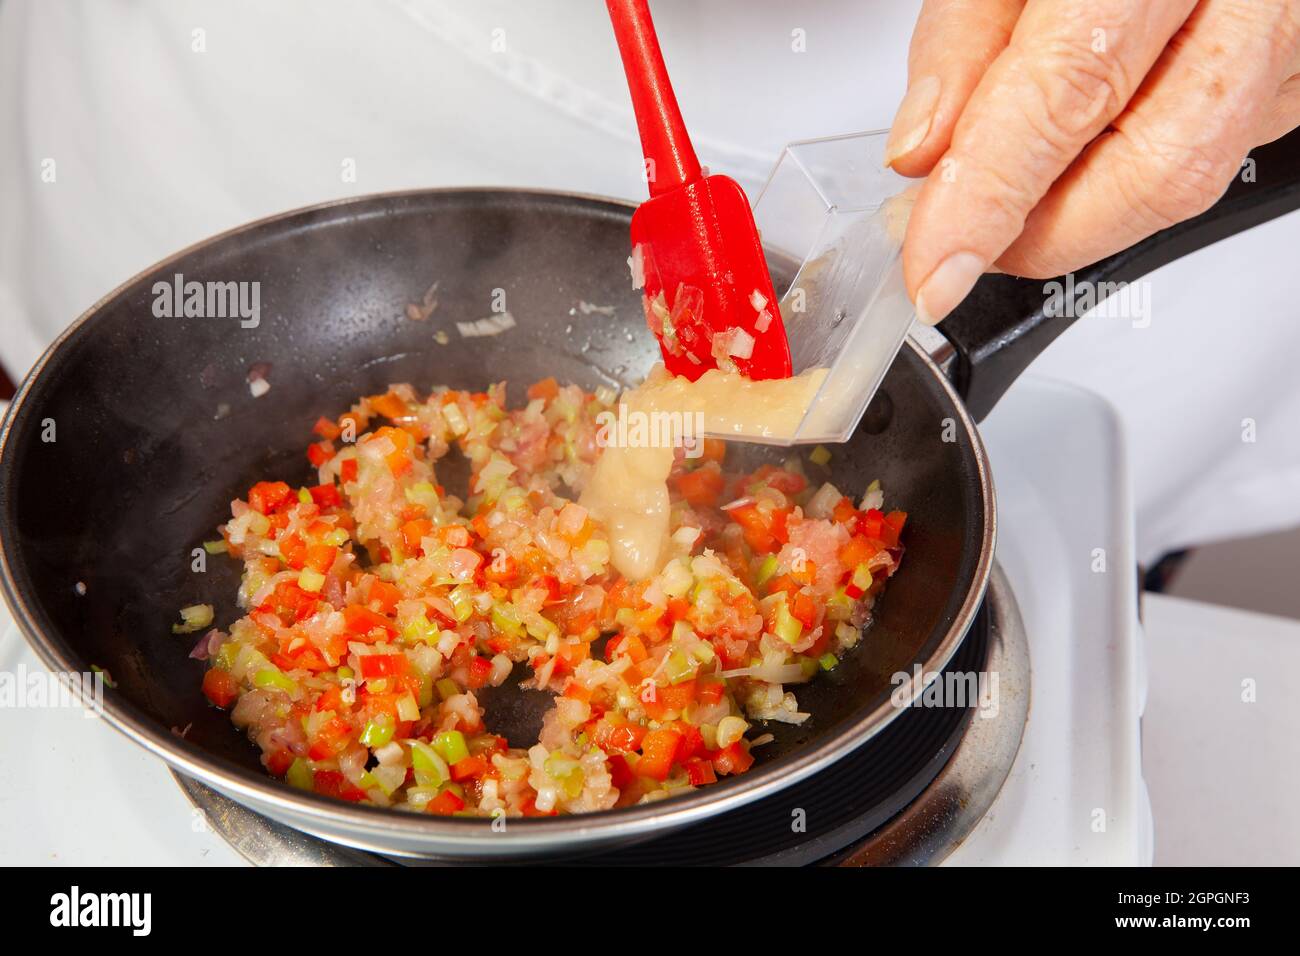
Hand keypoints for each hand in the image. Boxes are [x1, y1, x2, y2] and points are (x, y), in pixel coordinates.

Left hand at [886, 0, 1299, 323]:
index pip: (1069, 93)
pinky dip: (1132, 174)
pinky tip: (1082, 153)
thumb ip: (965, 37)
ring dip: (1082, 214)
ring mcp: (1299, 35)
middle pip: (1156, 168)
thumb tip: (923, 151)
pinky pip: (1223, 149)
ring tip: (1008, 195)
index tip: (934, 269)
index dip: (990, 198)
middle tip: (959, 235)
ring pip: (1194, 175)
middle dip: (1038, 232)